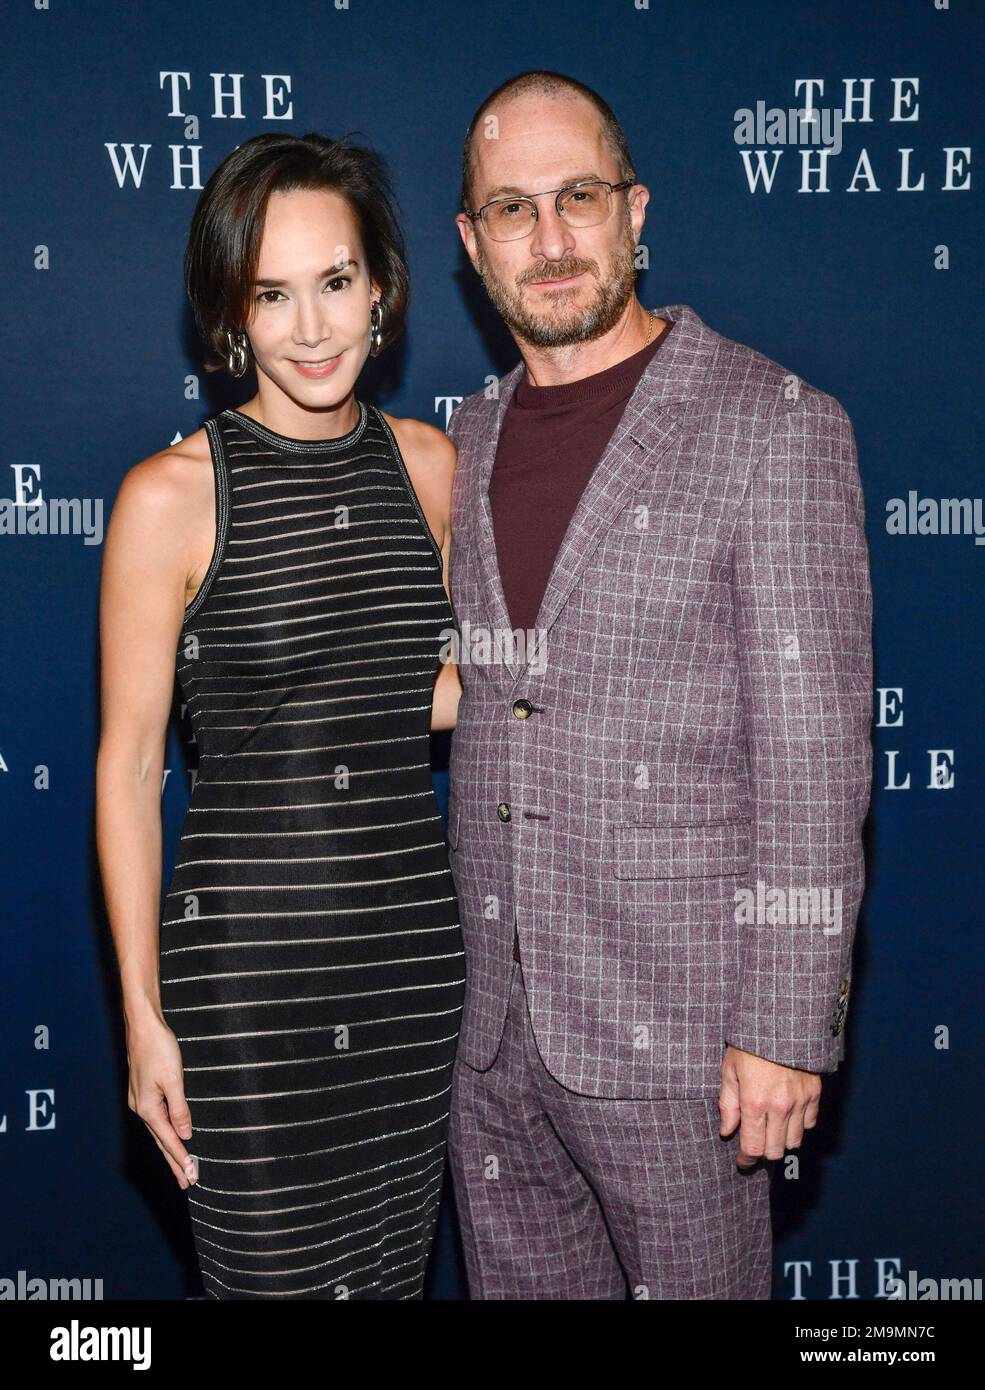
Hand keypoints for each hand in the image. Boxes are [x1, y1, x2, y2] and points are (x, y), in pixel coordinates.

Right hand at [125, 1012, 196, 1188]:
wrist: (142, 1026)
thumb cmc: (158, 1048)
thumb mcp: (174, 1079)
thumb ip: (179, 1108)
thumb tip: (185, 1133)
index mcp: (148, 1108)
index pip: (169, 1140)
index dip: (182, 1159)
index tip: (192, 1177)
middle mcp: (141, 1108)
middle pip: (161, 1141)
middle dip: (174, 1162)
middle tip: (187, 1182)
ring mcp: (140, 1101)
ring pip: (158, 1132)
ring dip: (170, 1149)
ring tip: (180, 1167)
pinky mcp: (143, 1092)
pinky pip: (156, 1119)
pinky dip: (165, 1133)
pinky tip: (170, 1136)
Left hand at [719, 1045, 820, 1169]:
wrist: (780, 1021)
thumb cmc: (749, 1043)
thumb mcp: (729, 1070)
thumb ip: (728, 1104)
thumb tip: (727, 1131)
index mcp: (754, 1102)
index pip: (752, 1147)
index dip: (746, 1160)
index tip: (742, 1162)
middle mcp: (779, 1107)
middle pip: (775, 1151)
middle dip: (763, 1153)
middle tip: (755, 1146)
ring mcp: (800, 1101)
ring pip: (794, 1141)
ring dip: (781, 1140)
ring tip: (771, 1130)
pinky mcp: (814, 1093)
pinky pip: (810, 1123)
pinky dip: (799, 1125)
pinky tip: (788, 1116)